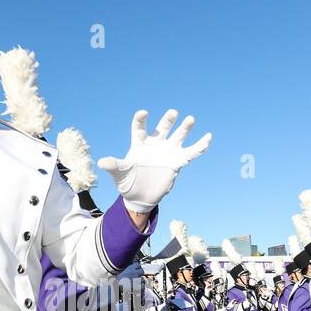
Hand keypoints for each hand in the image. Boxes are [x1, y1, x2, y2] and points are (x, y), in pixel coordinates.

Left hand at [97, 109, 211, 213]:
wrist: (140, 197)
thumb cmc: (128, 183)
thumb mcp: (119, 175)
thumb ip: (114, 166)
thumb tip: (102, 162)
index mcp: (139, 145)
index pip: (139, 128)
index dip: (141, 120)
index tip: (143, 114)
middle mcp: (154, 145)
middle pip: (162, 128)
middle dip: (168, 121)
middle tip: (173, 113)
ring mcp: (167, 152)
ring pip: (178, 136)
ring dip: (184, 128)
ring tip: (190, 119)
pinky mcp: (177, 162)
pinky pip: (191, 152)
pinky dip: (200, 146)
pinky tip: (208, 137)